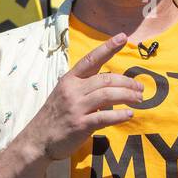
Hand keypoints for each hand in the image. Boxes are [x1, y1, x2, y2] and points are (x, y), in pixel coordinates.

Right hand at [28, 33, 142, 161]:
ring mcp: (76, 107)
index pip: (91, 59)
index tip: (123, 37)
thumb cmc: (54, 117)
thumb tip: (109, 82)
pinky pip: (106, 116)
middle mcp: (72, 90)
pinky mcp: (80, 124)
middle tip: (140, 88)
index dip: (108, 48)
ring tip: (139, 99)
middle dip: (127, 82)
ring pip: (108, 95)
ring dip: (128, 96)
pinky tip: (129, 114)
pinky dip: (120, 115)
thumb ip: (84, 86)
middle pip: (106, 79)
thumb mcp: (64, 94)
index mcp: (69, 79)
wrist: (37, 140)